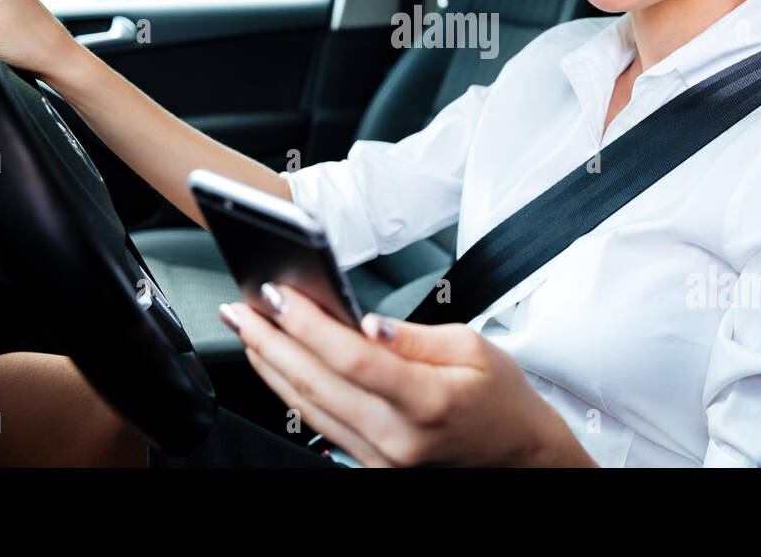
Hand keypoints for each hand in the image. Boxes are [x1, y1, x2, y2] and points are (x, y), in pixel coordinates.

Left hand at [220, 285, 596, 466]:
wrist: (518, 454)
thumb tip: (365, 322)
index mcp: (428, 402)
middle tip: (241, 309)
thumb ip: (413, 336)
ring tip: (246, 330)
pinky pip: (320, 425)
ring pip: (309, 409)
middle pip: (317, 385)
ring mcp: (382, 459)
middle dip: (271, 342)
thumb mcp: (473, 347)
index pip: (352, 359)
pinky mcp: (372, 466)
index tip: (278, 295)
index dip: (309, 325)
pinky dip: (292, 391)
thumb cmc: (501, 398)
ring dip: (271, 366)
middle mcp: (399, 438)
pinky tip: (276, 365)